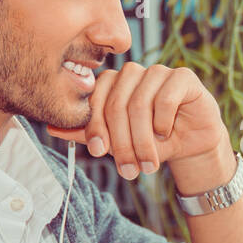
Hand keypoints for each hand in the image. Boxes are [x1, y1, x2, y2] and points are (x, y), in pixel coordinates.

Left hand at [47, 62, 227, 183]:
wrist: (191, 146)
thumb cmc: (152, 142)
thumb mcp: (118, 143)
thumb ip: (87, 134)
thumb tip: (51, 127)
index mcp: (113, 84)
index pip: (95, 97)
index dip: (94, 125)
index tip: (97, 152)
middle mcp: (133, 74)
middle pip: (116, 103)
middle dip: (120, 142)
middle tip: (128, 169)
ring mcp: (158, 72)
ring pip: (139, 103)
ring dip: (142, 140)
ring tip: (149, 162)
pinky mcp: (183, 77)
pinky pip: (165, 96)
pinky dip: (162, 121)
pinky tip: (165, 134)